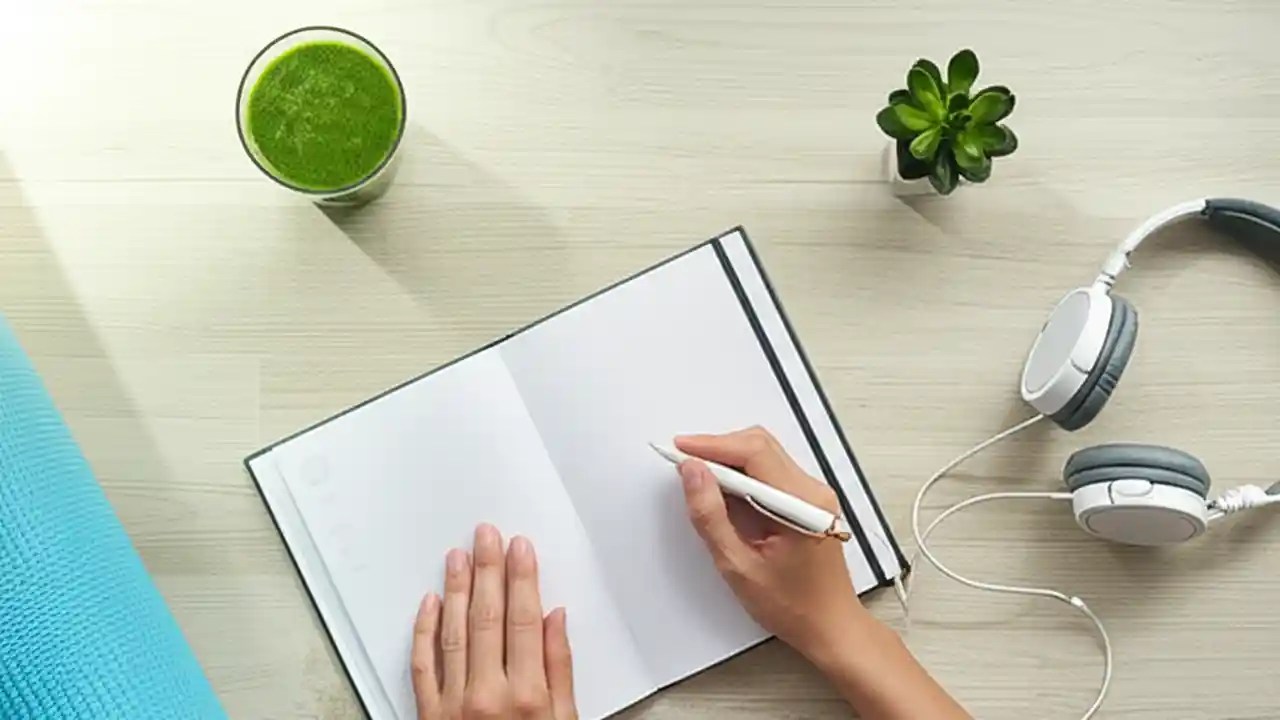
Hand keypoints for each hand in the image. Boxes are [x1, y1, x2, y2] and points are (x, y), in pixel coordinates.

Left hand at [411, 524, 577, 719]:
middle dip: (488, 569)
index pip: (523, 619)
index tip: (520, 549)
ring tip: (458, 557)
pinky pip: (422, 664)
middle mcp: (487, 695)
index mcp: (526, 695)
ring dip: (456, 589)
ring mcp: (453, 704)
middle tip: (486, 537)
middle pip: (487, 617)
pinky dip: (424, 630)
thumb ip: (560, 670)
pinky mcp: (429, 715)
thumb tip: (555, 621)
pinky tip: (430, 602)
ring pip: (453, 633)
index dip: (521, 578)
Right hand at [676, 427, 970, 719]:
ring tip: (699, 482)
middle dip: (718, 449)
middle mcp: (812, 491)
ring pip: (764, 456)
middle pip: (759, 446)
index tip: (681, 450)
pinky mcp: (806, 502)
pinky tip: (723, 495)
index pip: (753, 453)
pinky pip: (770, 474)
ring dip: (729, 462)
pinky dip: (742, 477)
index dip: (711, 446)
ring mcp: (812, 495)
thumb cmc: (794, 606)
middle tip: (685, 464)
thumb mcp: (739, 565)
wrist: (830, 626)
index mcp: (801, 503)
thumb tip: (693, 475)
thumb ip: (711, 517)